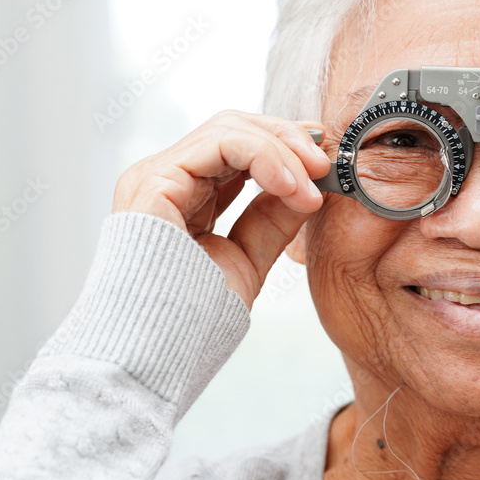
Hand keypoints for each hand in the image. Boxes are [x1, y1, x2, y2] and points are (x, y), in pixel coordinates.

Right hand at [112, 110, 328, 307]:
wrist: (159, 350)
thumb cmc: (192, 319)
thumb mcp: (248, 257)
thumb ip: (272, 219)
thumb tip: (308, 187)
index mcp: (185, 197)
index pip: (237, 150)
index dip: (284, 148)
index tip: (323, 166)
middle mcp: (168, 181)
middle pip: (234, 129)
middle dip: (288, 140)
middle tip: (324, 166)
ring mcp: (156, 177)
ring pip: (229, 129)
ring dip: (282, 149)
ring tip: (311, 184)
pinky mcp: (154, 181)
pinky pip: (218, 143)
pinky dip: (264, 155)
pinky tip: (290, 184)